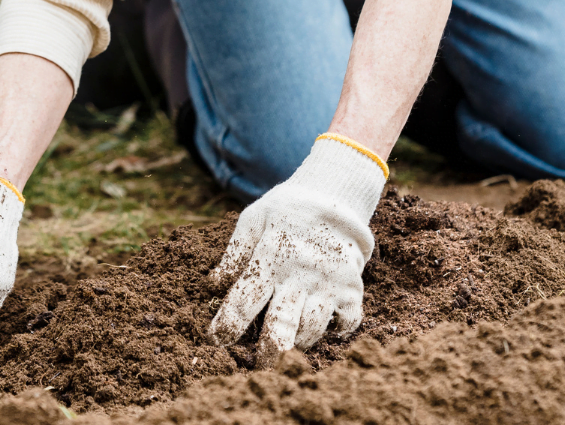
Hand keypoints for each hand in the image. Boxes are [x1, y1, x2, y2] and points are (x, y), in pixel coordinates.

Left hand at [207, 135, 385, 363]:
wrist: (337, 198)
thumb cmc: (288, 211)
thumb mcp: (255, 218)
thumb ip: (235, 252)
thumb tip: (212, 285)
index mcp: (271, 257)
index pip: (243, 299)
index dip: (226, 325)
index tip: (215, 340)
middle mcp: (300, 274)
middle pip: (281, 326)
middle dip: (266, 354)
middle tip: (258, 366)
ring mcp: (329, 284)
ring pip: (310, 331)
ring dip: (296, 343)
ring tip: (287, 343)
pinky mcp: (352, 290)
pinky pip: (345, 325)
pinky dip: (334, 332)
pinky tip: (322, 324)